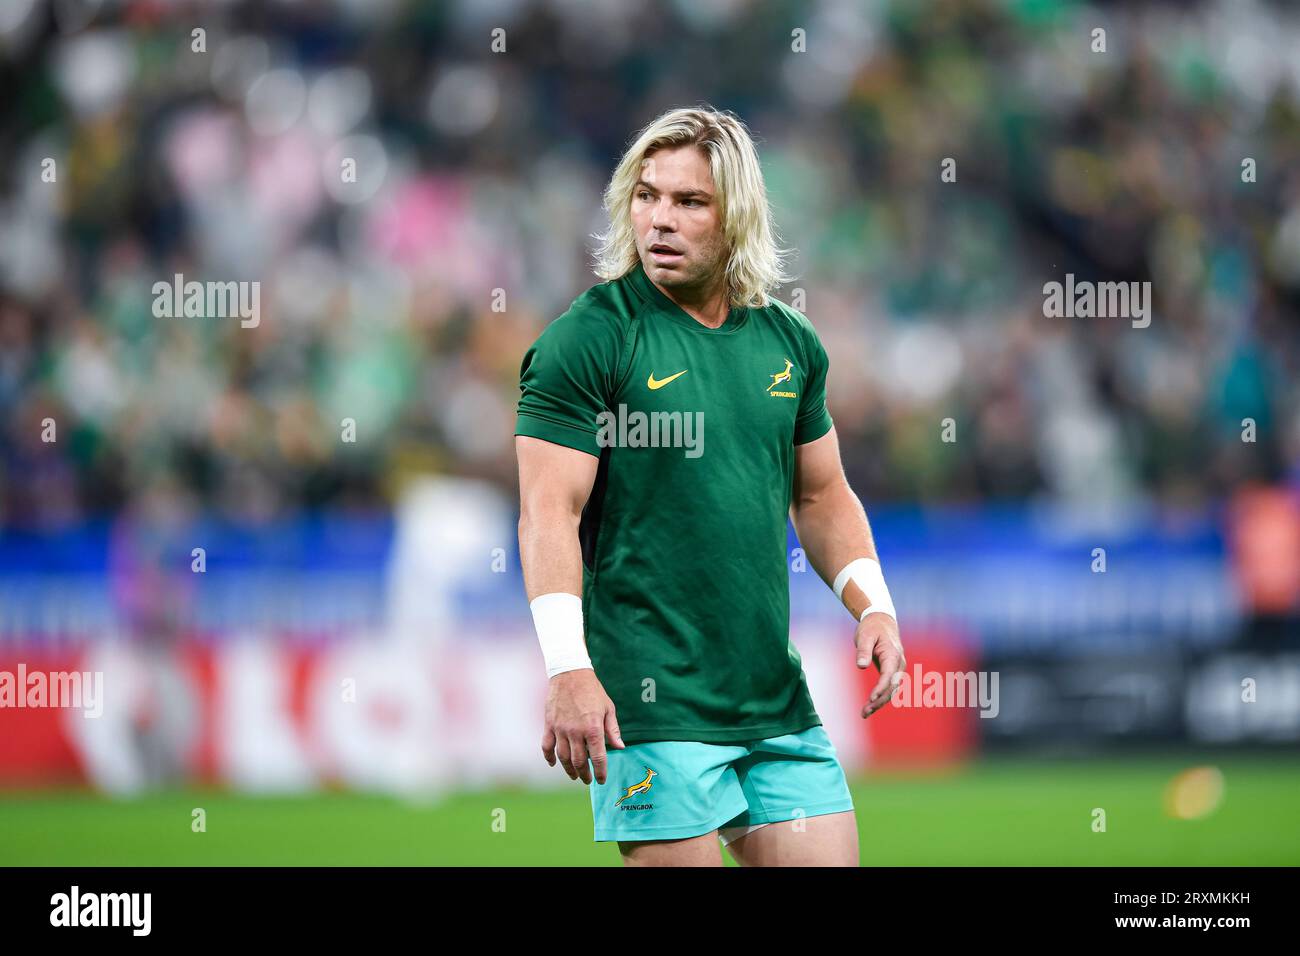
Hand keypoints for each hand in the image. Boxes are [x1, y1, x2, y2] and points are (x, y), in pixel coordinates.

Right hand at [541, 668, 624, 783]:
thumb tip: (620, 748)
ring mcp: (560, 729)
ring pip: (563, 757)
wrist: (570, 673)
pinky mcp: (549, 725)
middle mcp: (576, 731)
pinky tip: (554, 764)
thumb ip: (613, 730)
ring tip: (574, 775)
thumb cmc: (593, 691)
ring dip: (569, 770)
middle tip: (588, 780)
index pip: (598, 758)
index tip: (601, 780)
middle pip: (579, 761)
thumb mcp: (608, 708)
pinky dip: (549, 758)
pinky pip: (546, 746)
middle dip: (584, 774)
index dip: (600, 772)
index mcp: (593, 728)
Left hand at [854, 613, 904, 717]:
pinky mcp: (892, 672)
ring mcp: (898, 669)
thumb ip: (863, 650)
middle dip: (879, 701)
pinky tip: (870, 706)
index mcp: (893, 655)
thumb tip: (861, 666)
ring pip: (892, 690)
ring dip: (880, 703)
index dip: (881, 688)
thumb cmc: (871, 628)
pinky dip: (881, 697)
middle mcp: (899, 664)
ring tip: (864, 713)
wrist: (881, 622)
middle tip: (864, 712)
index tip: (871, 698)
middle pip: (892, 687)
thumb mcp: (865, 636)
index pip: (889, 675)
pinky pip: (889, 688)